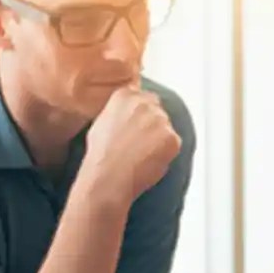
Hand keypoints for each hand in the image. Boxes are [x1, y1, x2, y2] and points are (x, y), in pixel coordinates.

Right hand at [82, 87, 181, 202]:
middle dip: (152, 123)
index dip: (141, 113)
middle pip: (157, 109)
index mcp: (124, 95)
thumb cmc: (100, 155)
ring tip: (143, 155)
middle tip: (142, 142)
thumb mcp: (101, 122)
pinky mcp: (172, 137)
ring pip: (166, 126)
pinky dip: (166, 153)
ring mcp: (160, 119)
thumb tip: (127, 112)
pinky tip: (150, 161)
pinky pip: (173, 143)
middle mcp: (144, 103)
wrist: (108, 177)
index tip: (138, 124)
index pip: (142, 96)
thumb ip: (118, 110)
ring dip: (160, 138)